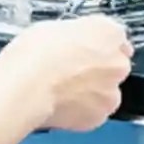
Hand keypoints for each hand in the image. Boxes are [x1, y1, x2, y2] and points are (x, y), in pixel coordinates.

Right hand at [0, 15, 132, 132]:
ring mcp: (111, 91)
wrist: (26, 88)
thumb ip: (74, 36)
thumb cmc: (33, 54)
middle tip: (70, 69)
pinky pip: (94, 111)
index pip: (113, 36)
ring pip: (105, 90)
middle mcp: (117, 62)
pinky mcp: (100, 116)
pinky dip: (82, 109)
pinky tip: (61, 103)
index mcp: (108, 33)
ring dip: (91, 90)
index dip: (96, 43)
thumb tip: (71, 43)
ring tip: (62, 89)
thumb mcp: (52, 27)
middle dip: (96, 68)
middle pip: (113, 64)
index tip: (84, 48)